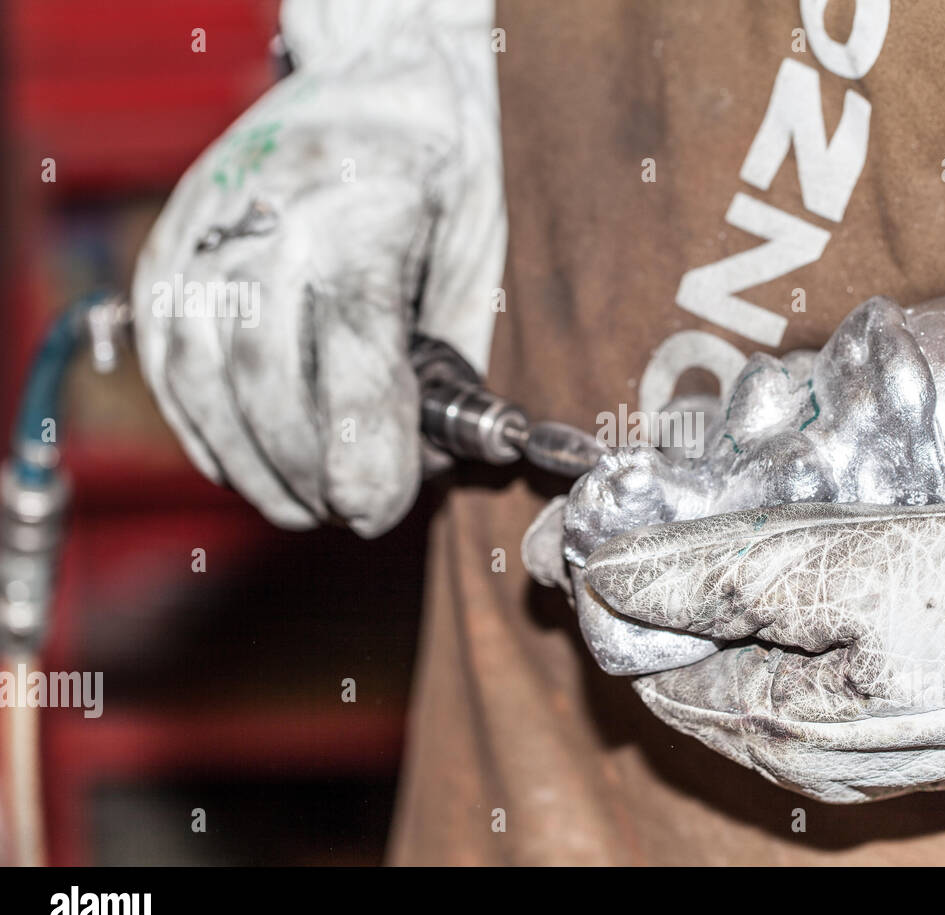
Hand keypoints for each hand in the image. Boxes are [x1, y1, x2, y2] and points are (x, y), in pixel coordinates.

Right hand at [132, 0, 503, 535]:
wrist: (371, 73)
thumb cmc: (436, 166)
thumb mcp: (475, 257)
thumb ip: (450, 364)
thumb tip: (430, 462)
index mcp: (356, 225)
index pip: (349, 377)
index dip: (366, 463)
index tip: (384, 507)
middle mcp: (264, 231)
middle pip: (270, 397)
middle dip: (315, 478)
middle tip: (356, 509)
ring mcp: (204, 240)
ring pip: (209, 391)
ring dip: (257, 468)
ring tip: (307, 500)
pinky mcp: (167, 255)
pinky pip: (172, 369)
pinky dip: (209, 429)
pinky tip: (251, 458)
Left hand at [584, 469, 944, 809]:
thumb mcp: (835, 569)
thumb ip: (711, 580)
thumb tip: (608, 577)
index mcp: (778, 729)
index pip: (652, 668)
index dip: (623, 597)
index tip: (613, 530)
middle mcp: (801, 756)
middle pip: (693, 672)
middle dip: (674, 596)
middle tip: (681, 512)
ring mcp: (844, 747)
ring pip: (745, 667)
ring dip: (726, 602)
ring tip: (743, 530)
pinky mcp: (880, 722)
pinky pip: (800, 670)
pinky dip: (781, 619)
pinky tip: (803, 568)